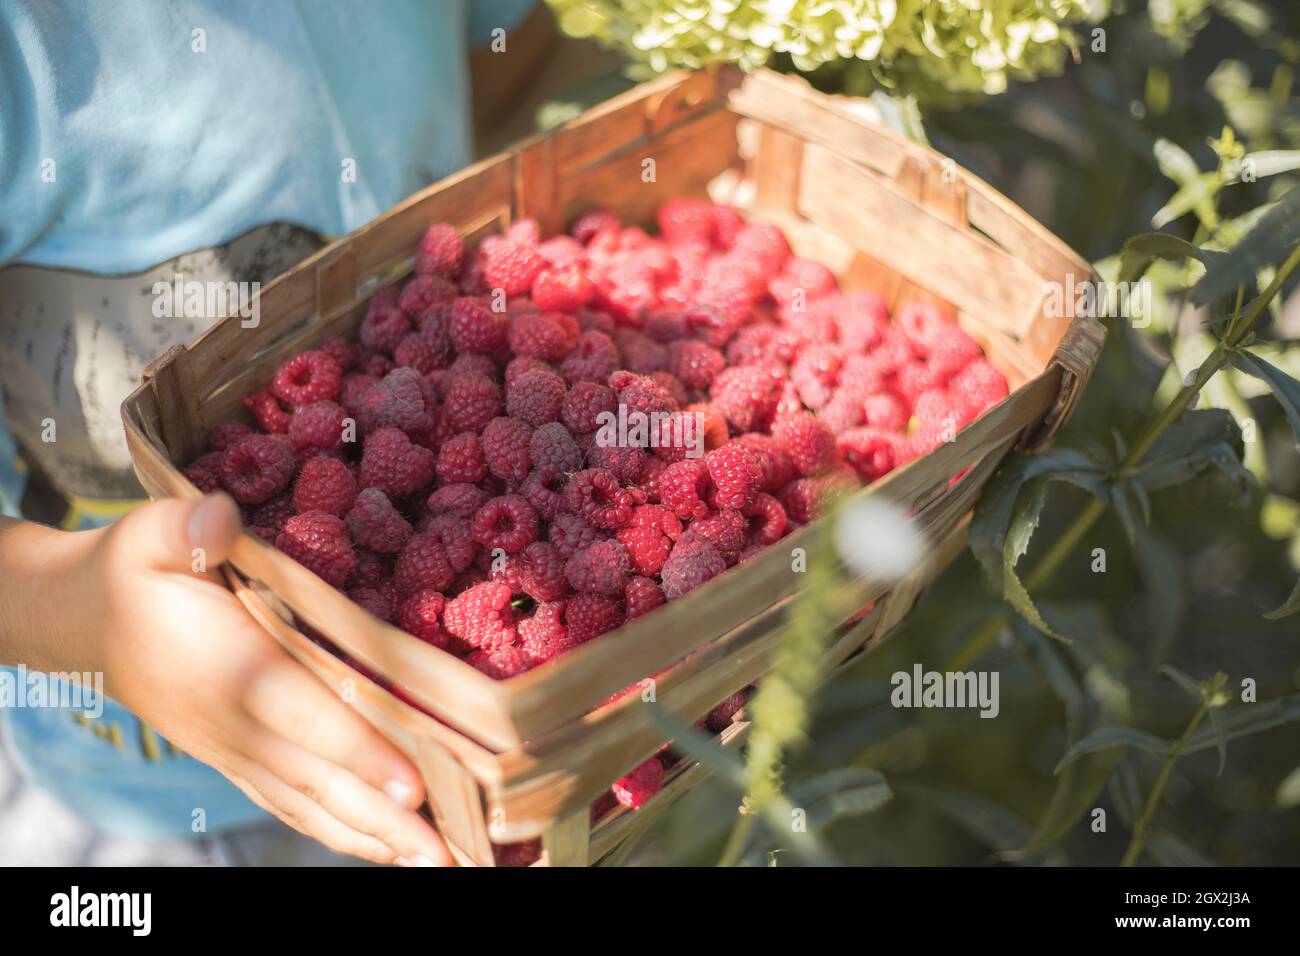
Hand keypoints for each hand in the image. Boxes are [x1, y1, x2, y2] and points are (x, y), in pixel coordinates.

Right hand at [69, 494, 451, 865]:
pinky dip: (339, 830)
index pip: (304, 716)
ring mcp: (237, 751)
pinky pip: (293, 805)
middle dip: (384, 817)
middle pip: (321, 778)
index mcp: (231, 668)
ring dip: (373, 836)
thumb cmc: (136, 574)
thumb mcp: (154, 535)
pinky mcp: (238, 761)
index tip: (411, 785)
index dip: (357, 750)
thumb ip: (188, 527)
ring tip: (437, 862)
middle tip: (450, 852)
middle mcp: (238, 724)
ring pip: (311, 803)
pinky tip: (385, 847)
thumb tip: (220, 518)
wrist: (85, 624)